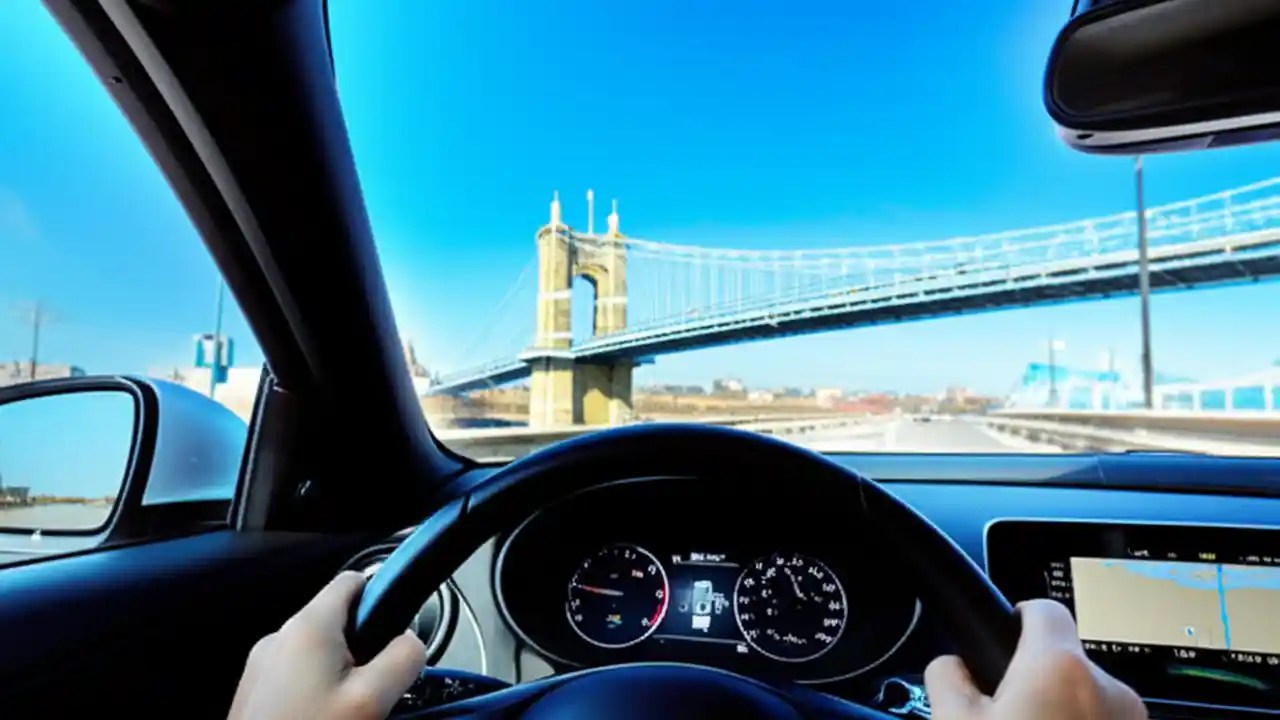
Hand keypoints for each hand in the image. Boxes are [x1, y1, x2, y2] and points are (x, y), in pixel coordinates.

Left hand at [228, 571, 426, 719]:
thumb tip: (411, 641)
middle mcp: (279, 636)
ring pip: (318, 652)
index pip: (354, 580)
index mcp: (309, 626)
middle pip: (338, 621)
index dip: (383, 593)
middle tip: (377, 688)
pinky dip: (317, 689)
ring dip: (341, 673)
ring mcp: (261, 665)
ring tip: (349, 711)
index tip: (400, 628)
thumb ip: (403, 659)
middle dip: (364, 648)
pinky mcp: (254, 692)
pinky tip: (323, 717)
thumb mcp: (372, 700)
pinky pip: (297, 675)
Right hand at [925, 599, 1147, 718]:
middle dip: (1036, 679)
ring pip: (1087, 696)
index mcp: (1060, 667)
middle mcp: (1110, 688)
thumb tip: (951, 667)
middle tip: (1006, 715)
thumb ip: (947, 678)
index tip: (1005, 638)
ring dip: (1062, 709)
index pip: (1043, 608)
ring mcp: (1132, 719)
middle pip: (1064, 658)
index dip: (1018, 617)